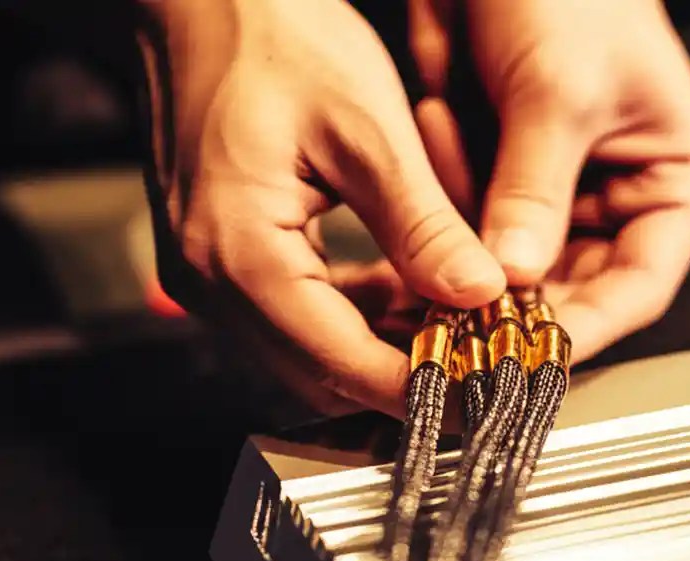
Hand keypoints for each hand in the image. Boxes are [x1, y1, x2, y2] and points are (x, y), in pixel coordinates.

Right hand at [134, 0, 505, 417]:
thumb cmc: (273, 36)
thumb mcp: (368, 129)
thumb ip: (423, 225)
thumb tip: (480, 294)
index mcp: (241, 254)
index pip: (343, 363)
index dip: (422, 390)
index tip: (484, 395)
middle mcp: (210, 281)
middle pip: (320, 375)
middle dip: (405, 380)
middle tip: (479, 369)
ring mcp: (205, 272)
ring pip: (307, 352)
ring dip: (382, 351)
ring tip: (455, 330)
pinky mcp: (218, 254)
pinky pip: (292, 316)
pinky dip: (352, 318)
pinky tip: (404, 293)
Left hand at [411, 0, 689, 362]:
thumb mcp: (559, 92)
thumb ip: (533, 189)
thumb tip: (512, 278)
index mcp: (667, 180)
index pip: (638, 285)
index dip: (590, 326)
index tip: (535, 355)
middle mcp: (610, 197)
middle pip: (568, 289)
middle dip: (515, 303)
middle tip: (464, 324)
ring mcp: (546, 191)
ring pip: (508, 266)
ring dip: (469, 250)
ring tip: (440, 218)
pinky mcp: (491, 174)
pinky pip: (463, 222)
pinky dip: (440, 205)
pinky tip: (431, 154)